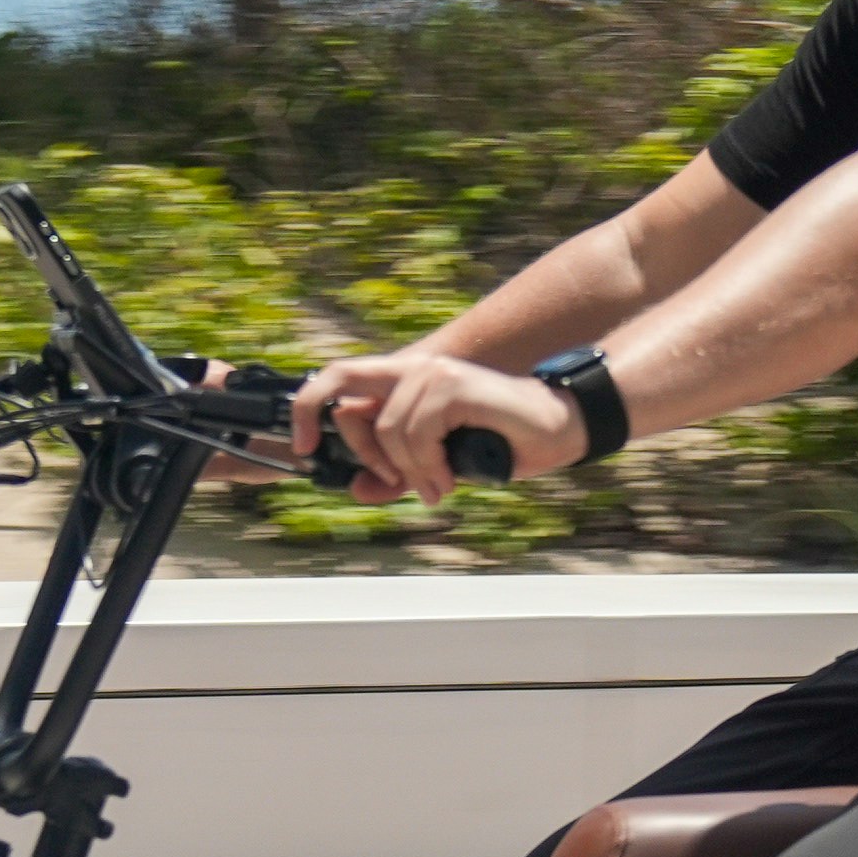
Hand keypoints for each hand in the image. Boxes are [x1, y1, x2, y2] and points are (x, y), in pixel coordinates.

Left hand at [289, 347, 581, 504]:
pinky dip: (428, 465)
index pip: (336, 381)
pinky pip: (416, 432)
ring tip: (436, 488)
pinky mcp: (454, 385)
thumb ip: (397, 474)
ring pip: (386, 429)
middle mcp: (413, 369)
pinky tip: (447, 478)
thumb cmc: (500, 444)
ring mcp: (433, 373)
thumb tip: (356, 488)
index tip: (302, 449)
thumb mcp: (438, 467)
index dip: (306, 410)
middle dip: (360, 449)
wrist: (555, 429)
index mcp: (402, 382)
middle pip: (343, 390)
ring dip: (410, 470)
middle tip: (394, 479)